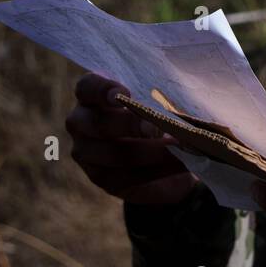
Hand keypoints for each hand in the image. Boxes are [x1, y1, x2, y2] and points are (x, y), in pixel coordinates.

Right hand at [65, 73, 197, 206]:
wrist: (162, 155)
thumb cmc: (157, 114)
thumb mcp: (157, 100)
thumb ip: (160, 97)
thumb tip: (184, 97)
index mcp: (92, 95)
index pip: (88, 88)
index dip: (102, 90)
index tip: (122, 94)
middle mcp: (81, 122)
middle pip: (98, 123)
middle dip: (131, 125)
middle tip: (158, 128)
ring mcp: (87, 153)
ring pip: (115, 154)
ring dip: (153, 152)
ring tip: (182, 147)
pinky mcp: (102, 178)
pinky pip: (128, 177)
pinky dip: (158, 171)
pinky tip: (181, 165)